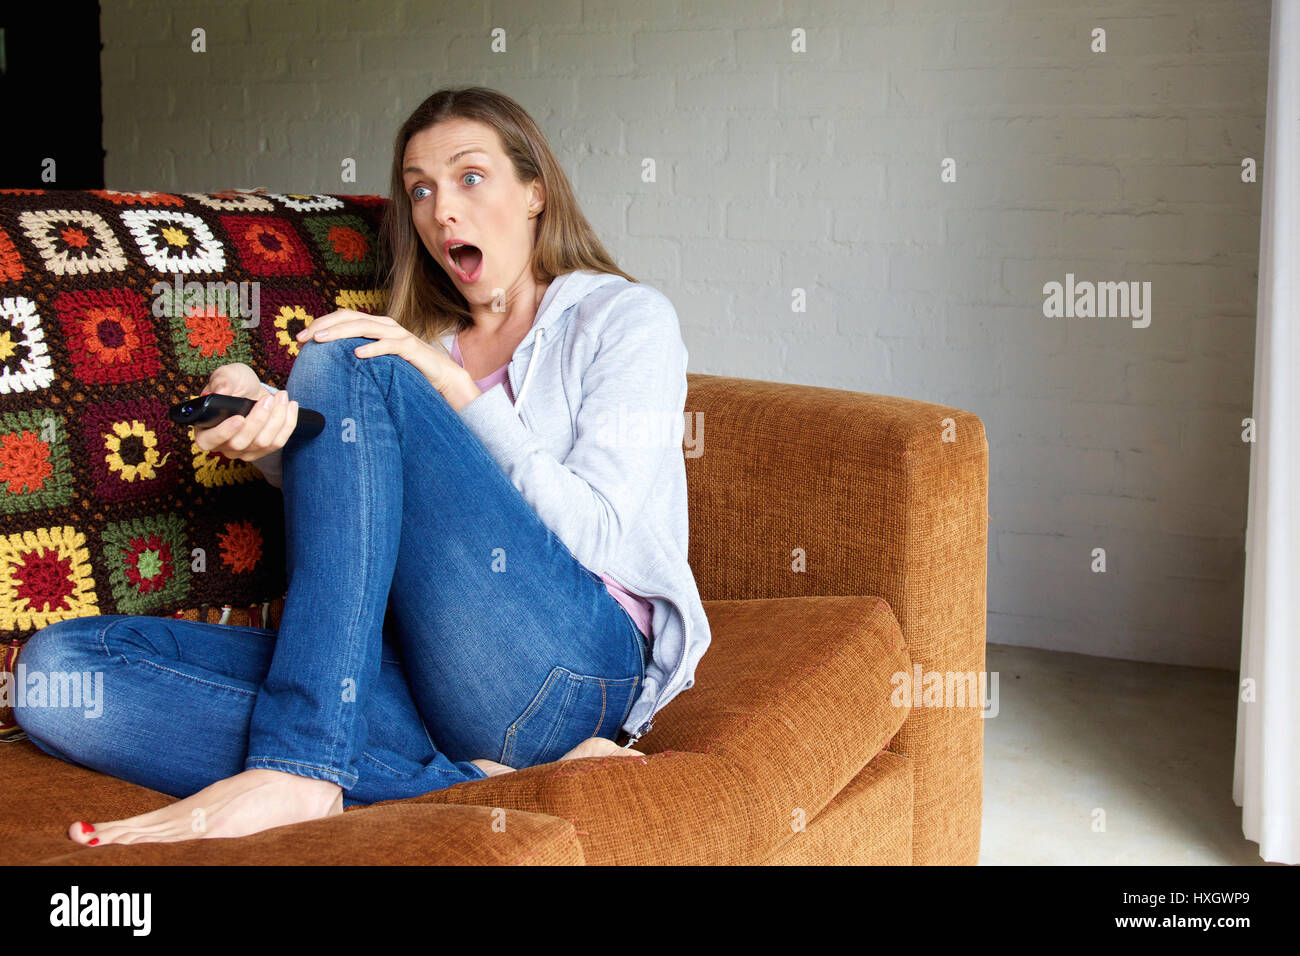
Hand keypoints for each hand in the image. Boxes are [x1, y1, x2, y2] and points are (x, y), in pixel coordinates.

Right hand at [194, 363, 298, 461]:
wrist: (252, 390)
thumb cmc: (235, 384)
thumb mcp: (226, 375)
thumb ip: (222, 381)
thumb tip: (222, 391)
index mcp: (205, 429)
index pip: (208, 441)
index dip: (223, 432)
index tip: (239, 418)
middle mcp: (223, 445)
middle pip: (241, 443)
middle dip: (258, 419)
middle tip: (267, 399)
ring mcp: (244, 450)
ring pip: (262, 443)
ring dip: (276, 419)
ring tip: (280, 397)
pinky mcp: (263, 449)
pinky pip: (278, 442)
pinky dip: (288, 423)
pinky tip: (290, 406)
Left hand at [295, 309, 470, 396]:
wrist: (441, 377)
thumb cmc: (407, 371)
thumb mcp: (379, 362)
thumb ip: (359, 355)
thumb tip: (331, 364)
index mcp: (375, 325)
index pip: (343, 317)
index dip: (320, 323)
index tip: (300, 339)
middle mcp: (385, 325)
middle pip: (349, 317)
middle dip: (323, 325)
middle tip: (304, 338)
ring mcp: (398, 334)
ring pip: (365, 327)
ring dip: (340, 333)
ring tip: (322, 341)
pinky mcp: (410, 347)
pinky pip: (388, 345)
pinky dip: (372, 348)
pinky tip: (357, 355)